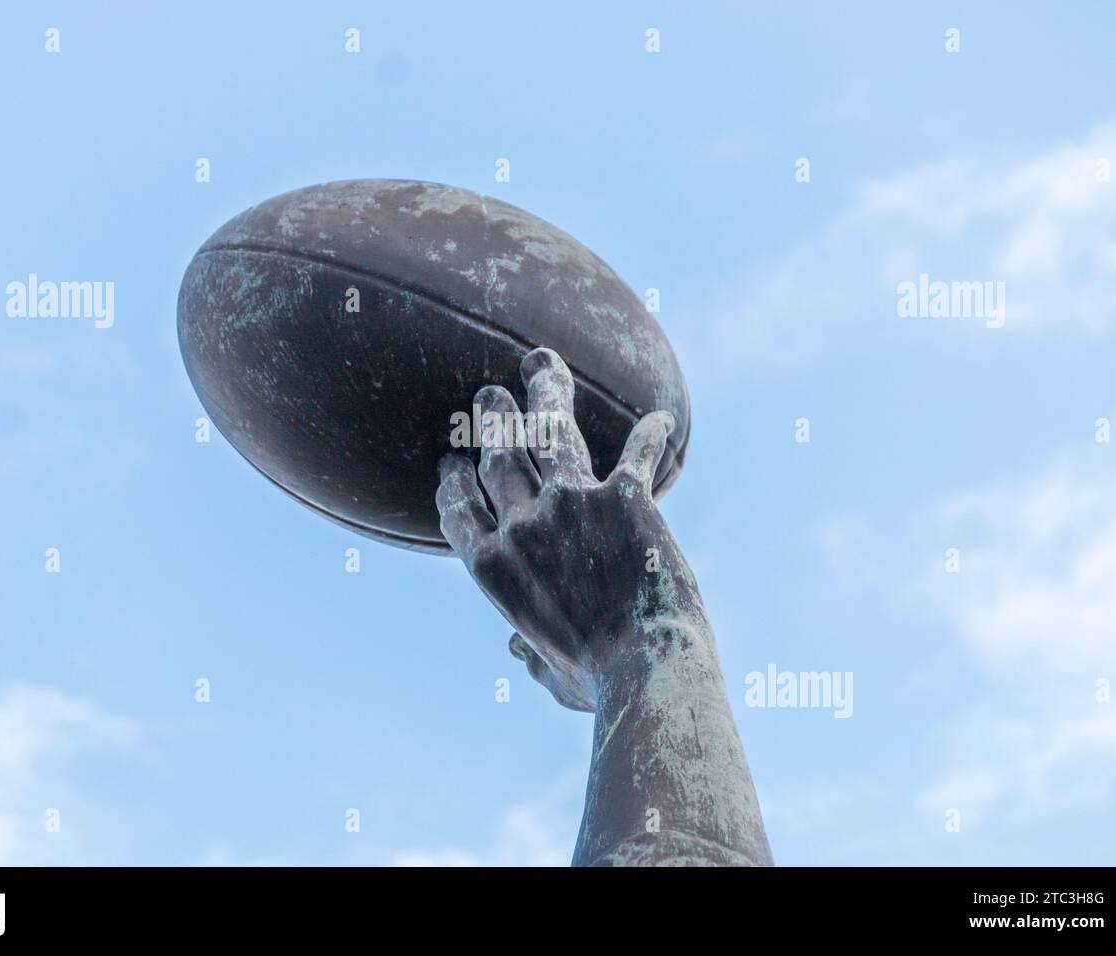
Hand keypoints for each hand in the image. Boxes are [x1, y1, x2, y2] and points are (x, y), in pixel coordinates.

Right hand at [435, 347, 691, 711]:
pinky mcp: (626, 497)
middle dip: (490, 420)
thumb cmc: (595, 683)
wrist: (644, 671)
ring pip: (547, 430)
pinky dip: (653, 434)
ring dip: (542, 392)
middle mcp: (521, 525)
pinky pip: (640, 452)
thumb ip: (529, 656)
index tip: (453, 463)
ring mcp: (571, 504)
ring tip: (539, 364)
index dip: (453, 480)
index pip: (458, 508)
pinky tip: (662, 418)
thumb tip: (516, 657)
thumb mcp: (549, 673)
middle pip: (497, 456)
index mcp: (491, 567)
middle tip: (487, 397)